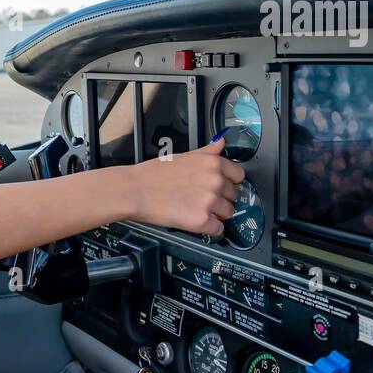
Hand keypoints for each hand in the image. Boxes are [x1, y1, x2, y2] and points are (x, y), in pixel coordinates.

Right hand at [125, 137, 245, 235]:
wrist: (133, 190)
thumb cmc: (152, 174)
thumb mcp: (183, 156)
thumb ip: (206, 152)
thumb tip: (221, 143)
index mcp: (213, 163)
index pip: (238, 176)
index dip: (228, 183)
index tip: (219, 187)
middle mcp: (215, 181)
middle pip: (234, 196)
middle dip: (221, 199)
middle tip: (201, 199)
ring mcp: (209, 201)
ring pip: (227, 213)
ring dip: (215, 214)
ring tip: (195, 209)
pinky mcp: (201, 220)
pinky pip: (217, 229)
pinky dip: (208, 228)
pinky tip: (194, 220)